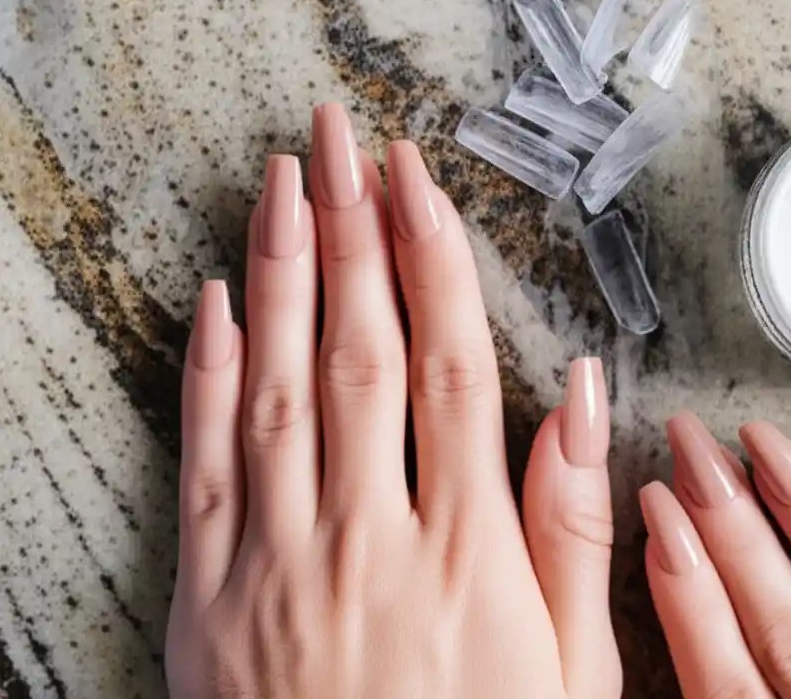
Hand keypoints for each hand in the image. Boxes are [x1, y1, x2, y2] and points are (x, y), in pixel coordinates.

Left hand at [166, 104, 620, 697]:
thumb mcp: (569, 668)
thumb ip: (573, 528)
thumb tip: (582, 402)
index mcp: (465, 554)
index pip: (448, 368)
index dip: (433, 261)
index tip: (419, 185)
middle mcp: (368, 538)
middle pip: (361, 352)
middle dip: (355, 231)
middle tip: (344, 144)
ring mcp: (280, 562)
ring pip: (280, 386)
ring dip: (285, 273)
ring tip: (287, 186)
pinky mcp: (214, 595)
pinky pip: (208, 463)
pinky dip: (210, 374)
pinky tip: (222, 303)